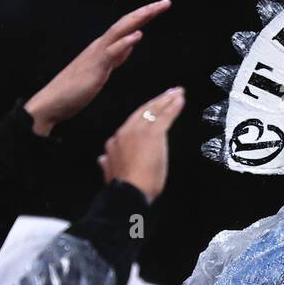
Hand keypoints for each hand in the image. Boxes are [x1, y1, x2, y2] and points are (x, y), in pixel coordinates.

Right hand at [24, 0, 170, 134]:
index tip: (160, 7)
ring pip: (119, 31)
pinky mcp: (94, 68)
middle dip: (146, 12)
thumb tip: (129, 47)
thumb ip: (115, 58)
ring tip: (154, 9)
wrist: (52, 102)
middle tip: (166, 2)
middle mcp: (100, 46)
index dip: (143, 16)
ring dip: (138, 19)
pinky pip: (111, 53)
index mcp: (103, 48)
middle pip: (126, 23)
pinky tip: (138, 35)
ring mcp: (97, 55)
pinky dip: (125, 42)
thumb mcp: (102, 71)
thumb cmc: (73, 90)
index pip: (127, 27)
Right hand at [98, 86, 184, 202]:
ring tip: (177, 92)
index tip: (151, 109)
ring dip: (166, 99)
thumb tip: (102, 159)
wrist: (128, 192)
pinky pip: (165, 116)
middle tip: (168, 93)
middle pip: (142, 111)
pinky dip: (174, 106)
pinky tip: (180, 99)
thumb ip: (107, 164)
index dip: (143, 115)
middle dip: (156, 101)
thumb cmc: (123, 187)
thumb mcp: (111, 174)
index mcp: (115, 142)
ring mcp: (139, 130)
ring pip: (153, 110)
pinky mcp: (153, 133)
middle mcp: (125, 132)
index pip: (131, 123)